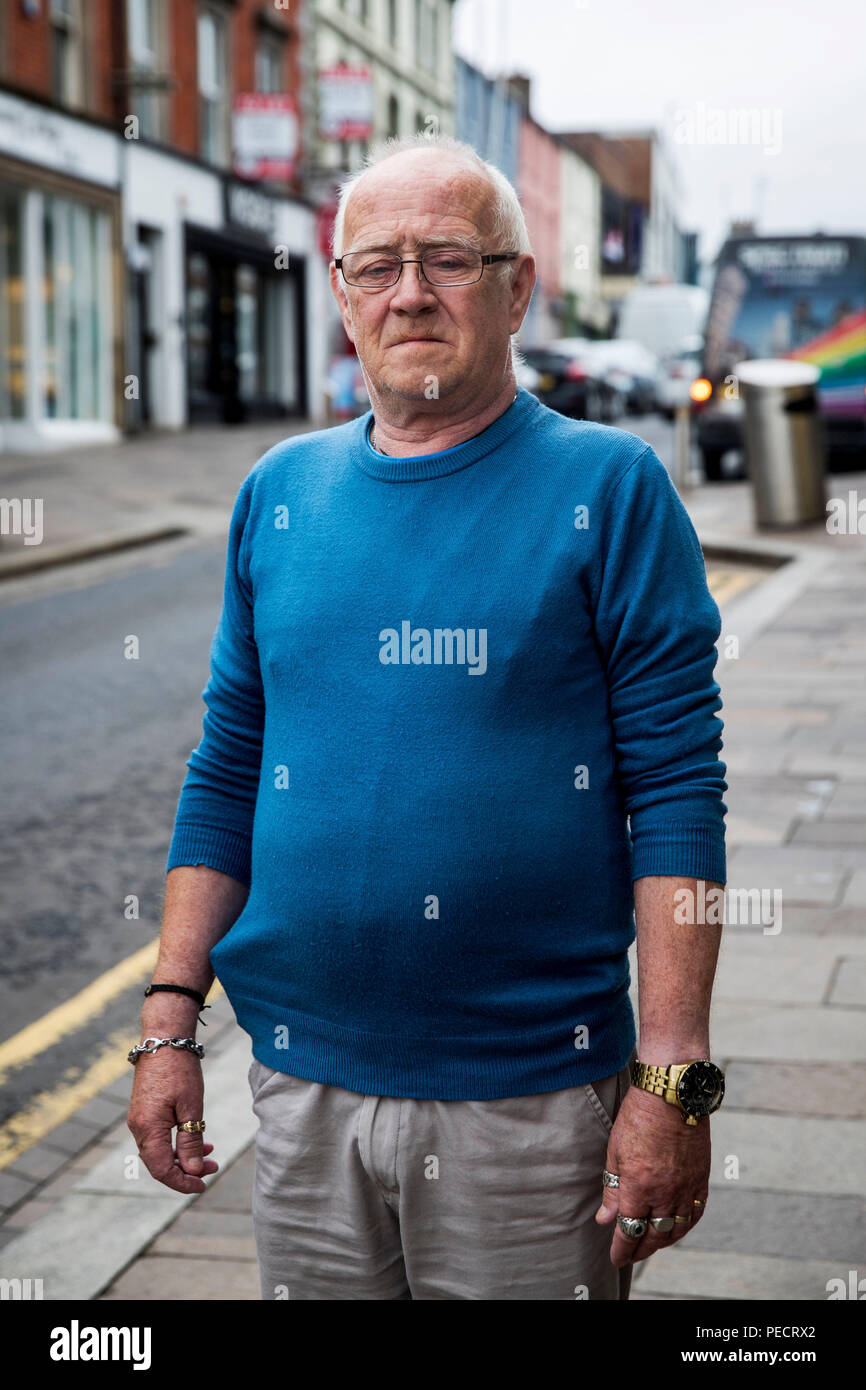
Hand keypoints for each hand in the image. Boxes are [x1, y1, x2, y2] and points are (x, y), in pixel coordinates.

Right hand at [127, 1049, 218, 1194]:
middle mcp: (138, 1128)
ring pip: (159, 1150)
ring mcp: (139, 1119)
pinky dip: (175, 1143)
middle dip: (186, 1170)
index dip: (182, 1182)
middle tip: (213, 1169)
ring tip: (210, 1153)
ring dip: (182, 1156)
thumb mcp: (191, 1106)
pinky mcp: (144, 1111)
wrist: (164, 1039)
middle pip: (159, 1163)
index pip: (161, 1170)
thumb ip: (191, 1141)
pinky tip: (196, 1138)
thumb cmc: (179, 1070)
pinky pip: (157, 1137)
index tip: (203, 1186)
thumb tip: (193, 1170)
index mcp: (148, 1129)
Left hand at [595, 1084, 709, 1266]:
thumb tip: (606, 1219)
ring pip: (676, 1228)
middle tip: (631, 1256)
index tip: (616, 1258)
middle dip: (641, 1250)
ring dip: (663, 1241)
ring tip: (652, 1244)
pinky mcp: (701, 1178)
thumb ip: (612, 1189)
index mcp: (638, 1188)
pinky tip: (677, 1226)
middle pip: (654, 1235)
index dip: (622, 1249)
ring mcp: (686, 1187)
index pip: (629, 1230)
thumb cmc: (639, 1117)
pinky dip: (685, 1225)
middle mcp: (664, 1193)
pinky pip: (695, 1212)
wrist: (672, 1094)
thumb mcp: (615, 1151)